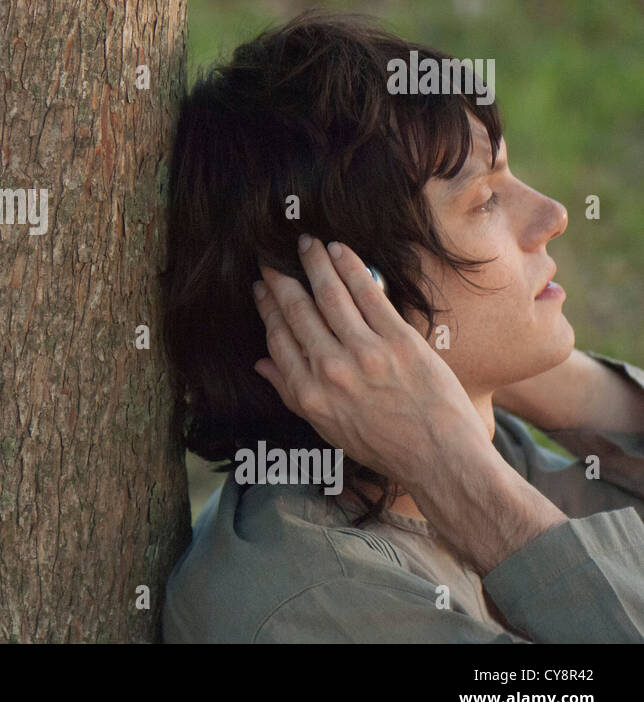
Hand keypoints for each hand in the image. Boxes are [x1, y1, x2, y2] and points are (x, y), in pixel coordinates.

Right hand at [251, 235, 491, 487]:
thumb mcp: (327, 428)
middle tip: (272, 259)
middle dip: (281, 281)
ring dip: (314, 264)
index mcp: (309, 394)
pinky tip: (338, 250)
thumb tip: (261, 365)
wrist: (439, 458)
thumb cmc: (384, 447)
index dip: (267, 308)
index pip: (278, 339)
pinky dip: (350, 268)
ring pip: (329, 296)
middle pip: (297, 312)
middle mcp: (330, 370)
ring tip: (305, 244)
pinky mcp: (398, 340)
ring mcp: (365, 353)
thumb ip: (291, 393)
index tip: (262, 288)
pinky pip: (367, 295)